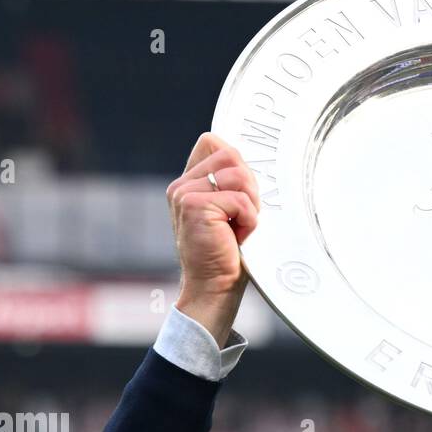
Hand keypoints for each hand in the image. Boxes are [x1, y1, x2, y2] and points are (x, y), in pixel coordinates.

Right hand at [166, 132, 260, 345]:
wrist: (214, 289)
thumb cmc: (227, 255)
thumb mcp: (230, 212)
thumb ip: (231, 183)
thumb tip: (248, 159)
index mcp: (187, 182)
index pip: (215, 142)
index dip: (238, 166)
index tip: (240, 198)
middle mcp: (181, 184)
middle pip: (231, 154)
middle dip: (249, 186)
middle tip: (243, 217)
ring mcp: (184, 193)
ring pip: (238, 175)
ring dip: (250, 205)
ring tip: (239, 228)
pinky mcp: (194, 205)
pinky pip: (240, 199)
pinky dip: (249, 220)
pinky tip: (238, 237)